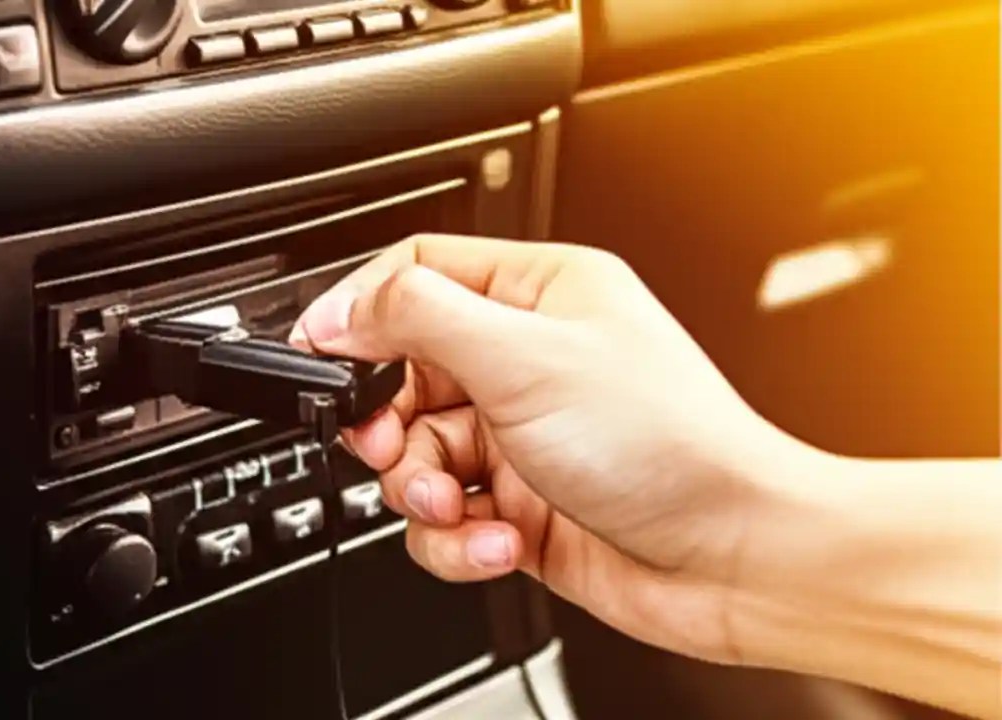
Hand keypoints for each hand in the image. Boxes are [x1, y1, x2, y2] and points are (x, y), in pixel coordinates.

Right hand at [289, 234, 805, 664]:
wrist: (733, 560)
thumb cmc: (668, 445)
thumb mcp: (526, 359)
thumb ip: (419, 320)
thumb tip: (342, 307)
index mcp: (538, 295)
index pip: (418, 274)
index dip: (359, 310)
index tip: (322, 353)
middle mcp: (526, 361)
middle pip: (401, 374)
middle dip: (388, 422)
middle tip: (392, 445)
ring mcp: (521, 437)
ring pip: (416, 455)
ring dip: (424, 490)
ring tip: (462, 505)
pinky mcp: (518, 506)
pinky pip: (445, 518)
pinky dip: (458, 538)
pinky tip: (501, 541)